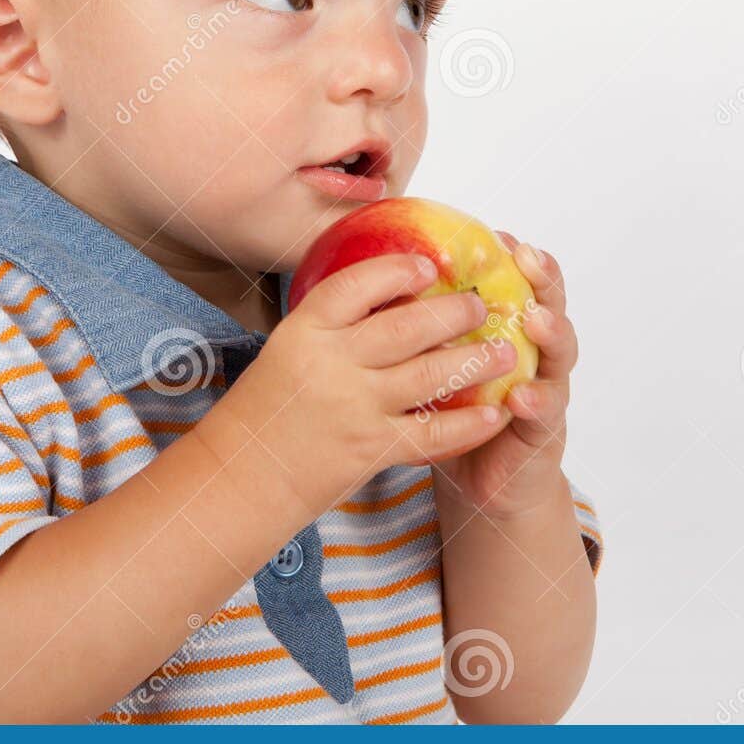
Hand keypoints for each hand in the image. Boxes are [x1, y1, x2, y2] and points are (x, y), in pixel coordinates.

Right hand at [202, 253, 521, 518]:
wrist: (240, 477)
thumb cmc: (264, 412)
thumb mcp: (287, 350)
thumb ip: (332, 326)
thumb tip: (387, 294)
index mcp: (305, 330)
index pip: (358, 285)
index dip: (398, 270)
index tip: (428, 266)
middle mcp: (332, 363)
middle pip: (407, 326)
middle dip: (454, 312)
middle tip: (481, 304)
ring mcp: (354, 407)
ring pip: (431, 374)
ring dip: (475, 360)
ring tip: (504, 350)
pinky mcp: (372, 448)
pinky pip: (433, 432)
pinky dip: (469, 423)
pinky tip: (494, 414)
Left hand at [431, 233, 577, 519]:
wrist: (483, 485)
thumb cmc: (453, 416)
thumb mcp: (439, 365)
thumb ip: (425, 328)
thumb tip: (376, 281)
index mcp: (509, 330)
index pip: (518, 283)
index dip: (514, 257)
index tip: (498, 235)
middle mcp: (535, 353)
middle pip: (549, 306)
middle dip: (542, 279)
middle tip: (528, 259)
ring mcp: (546, 390)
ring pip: (559, 354)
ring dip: (551, 333)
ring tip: (536, 320)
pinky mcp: (543, 434)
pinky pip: (545, 415)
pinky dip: (536, 402)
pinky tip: (522, 396)